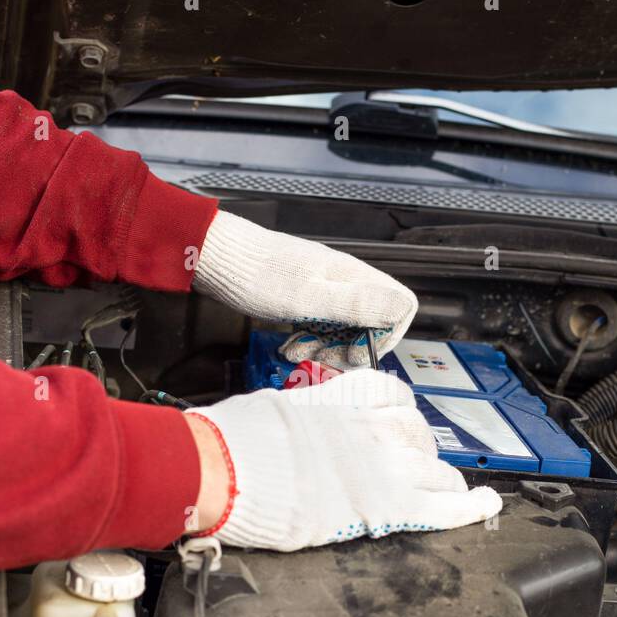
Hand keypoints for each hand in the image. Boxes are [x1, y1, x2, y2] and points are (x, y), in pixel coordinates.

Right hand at [183, 370, 501, 551]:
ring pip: (435, 467)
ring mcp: (382, 464)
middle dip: (421, 449)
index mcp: (338, 402)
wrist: (228, 470)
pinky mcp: (387, 504)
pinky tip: (487, 505)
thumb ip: (294, 422)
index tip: (402, 420)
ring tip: (455, 489)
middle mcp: (367, 426)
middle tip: (420, 464)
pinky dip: (471, 506)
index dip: (400, 411)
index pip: (389, 394)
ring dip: (445, 479)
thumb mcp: (268, 412)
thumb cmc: (233, 443)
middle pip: (416, 431)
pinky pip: (443, 505)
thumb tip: (289, 429)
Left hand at [193, 211, 416, 365]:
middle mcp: (344, 280)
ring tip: (298, 352)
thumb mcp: (308, 297)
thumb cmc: (255, 274)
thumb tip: (401, 307)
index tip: (356, 351)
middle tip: (323, 359)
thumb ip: (356, 303)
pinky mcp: (306, 298)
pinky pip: (322, 326)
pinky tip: (290, 345)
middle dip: (351, 349)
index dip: (386, 336)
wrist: (216, 258)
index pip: (399, 306)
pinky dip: (310, 341)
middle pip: (373, 322)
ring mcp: (325, 289)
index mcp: (353, 276)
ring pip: (345, 328)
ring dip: (327, 349)